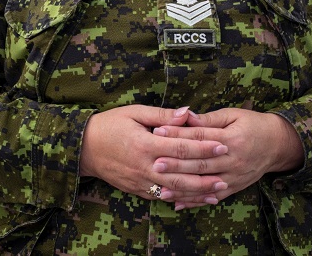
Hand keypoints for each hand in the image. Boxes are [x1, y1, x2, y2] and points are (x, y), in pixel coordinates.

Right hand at [80, 105, 227, 202]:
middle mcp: (144, 166)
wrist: (83, 148)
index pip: (180, 147)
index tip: (222, 145)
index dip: (203, 147)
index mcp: (145, 144)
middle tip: (228, 171)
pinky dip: (181, 198)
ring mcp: (141, 181)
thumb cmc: (109, 125)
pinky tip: (196, 198)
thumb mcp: (134, 113)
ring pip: (175, 189)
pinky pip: (163, 196)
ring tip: (218, 190)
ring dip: (198, 191)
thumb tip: (188, 112)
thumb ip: (162, 115)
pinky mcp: (138, 190)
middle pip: (182, 173)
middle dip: (206, 173)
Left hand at [151, 108, 303, 208]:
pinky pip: (213, 197)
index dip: (178, 134)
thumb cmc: (253, 125)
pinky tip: (178, 204)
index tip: (158, 132)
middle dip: (176, 164)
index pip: (199, 137)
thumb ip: (209, 119)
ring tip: (161, 189)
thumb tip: (187, 116)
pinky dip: (195, 202)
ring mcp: (234, 176)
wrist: (278, 145)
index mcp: (231, 138)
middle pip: (200, 163)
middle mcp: (233, 159)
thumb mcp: (233, 115)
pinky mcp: (235, 187)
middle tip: (155, 163)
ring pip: (204, 184)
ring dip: (183, 188)